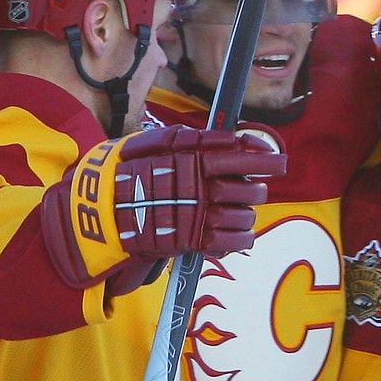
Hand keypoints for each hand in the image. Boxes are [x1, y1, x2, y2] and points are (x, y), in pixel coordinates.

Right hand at [114, 123, 285, 258]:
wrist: (102, 211)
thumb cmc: (128, 171)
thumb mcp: (153, 142)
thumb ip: (194, 138)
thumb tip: (232, 139)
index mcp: (193, 160)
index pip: (239, 156)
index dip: (263, 159)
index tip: (278, 160)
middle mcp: (201, 188)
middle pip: (250, 190)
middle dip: (258, 189)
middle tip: (256, 188)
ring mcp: (199, 217)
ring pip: (245, 216)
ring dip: (247, 213)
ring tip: (239, 211)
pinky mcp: (194, 241)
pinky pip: (234, 242)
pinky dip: (242, 237)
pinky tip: (238, 232)